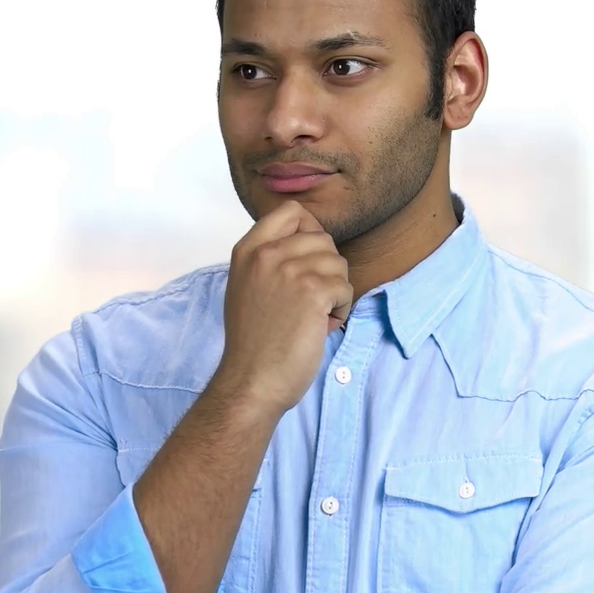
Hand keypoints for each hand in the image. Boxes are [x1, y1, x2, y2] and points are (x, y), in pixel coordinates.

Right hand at [209, 201, 353, 415]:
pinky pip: (346, 287)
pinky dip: (341, 308)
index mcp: (248, 250)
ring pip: (338, 262)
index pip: (291, 211)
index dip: (310, 232)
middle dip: (326, 268)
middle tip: (312, 300)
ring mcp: (289, 270)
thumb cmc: (253, 343)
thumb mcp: (247, 287)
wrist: (251, 380)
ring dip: (335, 291)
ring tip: (316, 315)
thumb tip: (312, 245)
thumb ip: (269, 260)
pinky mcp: (312, 291)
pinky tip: (323, 325)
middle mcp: (266, 254)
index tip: (308, 261)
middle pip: (322, 238)